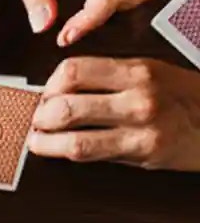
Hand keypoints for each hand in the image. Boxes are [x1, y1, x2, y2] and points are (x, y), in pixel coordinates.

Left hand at [30, 57, 199, 170]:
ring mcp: (141, 127)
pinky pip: (92, 153)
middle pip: (66, 104)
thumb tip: (61, 90)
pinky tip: (57, 150)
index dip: (50, 84)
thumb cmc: (185, 98)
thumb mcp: (153, 73)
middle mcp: (138, 95)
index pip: (73, 70)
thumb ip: (110, 79)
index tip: (46, 93)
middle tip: (37, 119)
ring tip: (37, 139)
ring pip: (74, 137)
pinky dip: (65, 152)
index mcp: (137, 69)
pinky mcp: (144, 153)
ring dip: (45, 140)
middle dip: (41, 115)